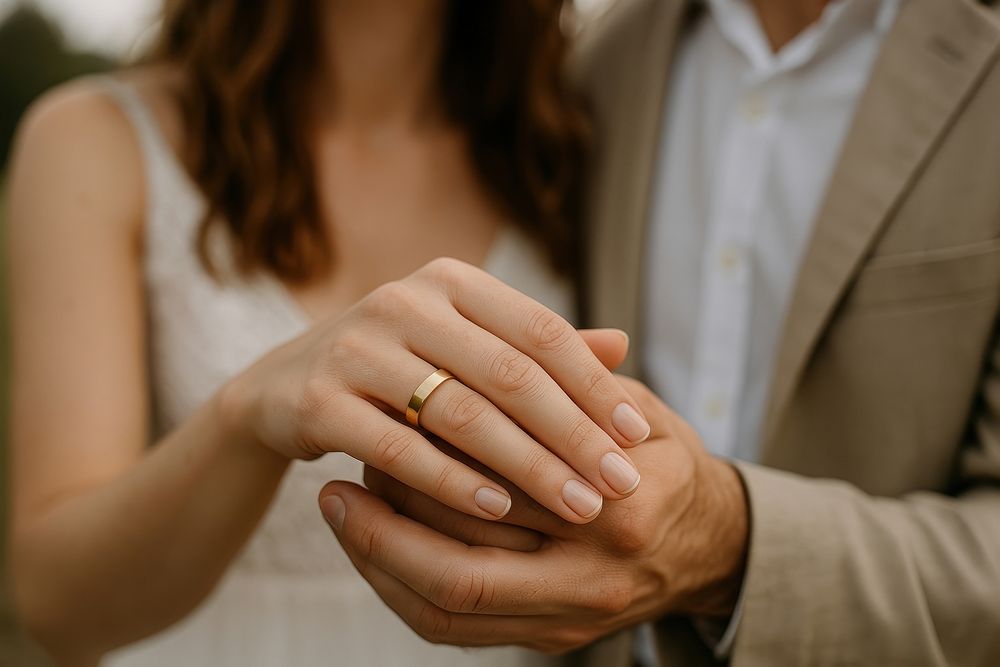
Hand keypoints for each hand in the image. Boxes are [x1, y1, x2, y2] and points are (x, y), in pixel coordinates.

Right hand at [221, 258, 650, 523]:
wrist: (283, 387)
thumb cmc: (397, 367)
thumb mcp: (465, 344)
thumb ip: (535, 346)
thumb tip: (623, 346)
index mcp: (451, 281)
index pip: (541, 331)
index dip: (594, 385)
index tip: (635, 435)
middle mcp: (405, 302)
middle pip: (510, 373)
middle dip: (573, 433)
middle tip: (619, 484)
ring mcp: (357, 347)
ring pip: (460, 412)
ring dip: (526, 465)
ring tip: (576, 505)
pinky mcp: (319, 399)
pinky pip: (398, 448)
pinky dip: (452, 481)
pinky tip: (498, 511)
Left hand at [318, 376, 748, 653]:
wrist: (710, 544)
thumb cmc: (664, 462)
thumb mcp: (636, 410)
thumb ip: (570, 382)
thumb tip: (483, 348)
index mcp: (622, 508)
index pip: (504, 478)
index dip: (435, 449)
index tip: (385, 414)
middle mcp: (595, 576)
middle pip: (463, 552)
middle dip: (392, 508)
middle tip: (347, 461)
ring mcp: (570, 618)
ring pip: (447, 603)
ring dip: (380, 556)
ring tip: (339, 507)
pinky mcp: (550, 639)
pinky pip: (452, 630)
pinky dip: (400, 590)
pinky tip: (367, 549)